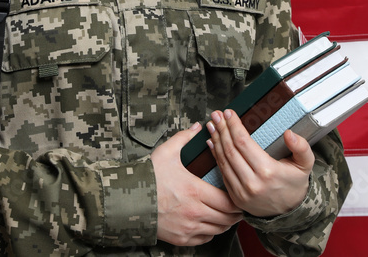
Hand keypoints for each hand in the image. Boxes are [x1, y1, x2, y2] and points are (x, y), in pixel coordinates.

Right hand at [152, 123, 242, 245]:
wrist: (127, 202)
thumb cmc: (148, 178)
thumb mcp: (166, 152)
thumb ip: (184, 138)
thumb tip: (197, 126)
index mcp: (195, 191)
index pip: (228, 201)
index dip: (238, 201)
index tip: (240, 196)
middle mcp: (195, 212)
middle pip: (227, 218)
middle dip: (235, 213)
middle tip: (238, 207)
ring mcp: (188, 227)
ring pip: (218, 230)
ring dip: (225, 223)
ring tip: (226, 215)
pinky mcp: (181, 238)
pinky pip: (204, 239)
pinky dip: (210, 232)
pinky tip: (209, 223)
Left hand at [206, 109, 314, 217]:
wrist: (290, 212)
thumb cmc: (295, 183)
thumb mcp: (305, 165)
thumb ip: (301, 148)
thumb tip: (289, 134)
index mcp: (268, 171)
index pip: (244, 143)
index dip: (234, 126)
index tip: (229, 113)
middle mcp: (252, 183)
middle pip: (230, 150)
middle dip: (222, 129)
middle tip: (216, 115)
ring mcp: (241, 192)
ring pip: (224, 161)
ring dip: (216, 140)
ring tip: (212, 125)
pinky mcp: (235, 197)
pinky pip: (222, 173)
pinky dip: (216, 156)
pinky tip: (212, 143)